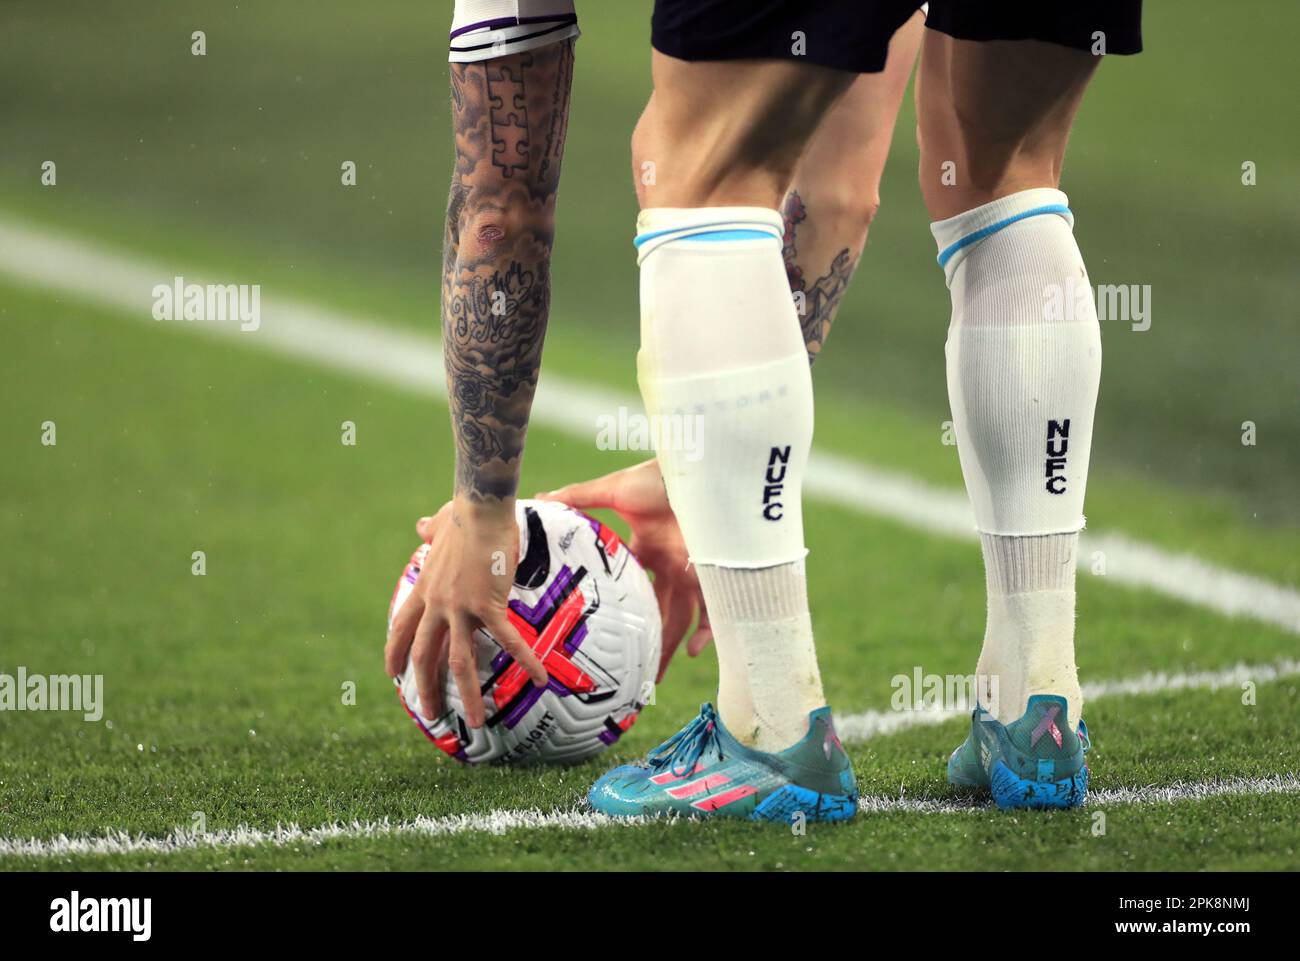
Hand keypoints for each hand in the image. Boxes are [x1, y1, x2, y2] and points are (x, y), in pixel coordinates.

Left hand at [384, 498, 547, 726]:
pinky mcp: (487, 605)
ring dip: (466, 695)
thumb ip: (430, 531)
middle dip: (426, 688)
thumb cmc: (464, 512)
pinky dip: (525, 661)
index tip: (392, 676)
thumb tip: (422, 525)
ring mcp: (460, 608)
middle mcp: (437, 605)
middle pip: (424, 656)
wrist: (480, 508)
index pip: (402, 628)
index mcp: (425, 589)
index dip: (395, 653)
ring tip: (474, 722)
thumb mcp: (440, 524)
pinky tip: (540, 678)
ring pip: (459, 662)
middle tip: (430, 715)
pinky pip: (507, 640)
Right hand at [537, 459, 710, 680]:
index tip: (603, 635)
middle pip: (658, 612)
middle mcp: (670, 564)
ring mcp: (692, 571)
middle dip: (647, 642)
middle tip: (631, 673)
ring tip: (655, 675)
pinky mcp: (713, 573)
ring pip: (682, 619)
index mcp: (647, 548)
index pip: (631, 587)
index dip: (619, 611)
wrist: (697, 467)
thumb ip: (578, 498)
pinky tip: (692, 652)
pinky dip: (706, 633)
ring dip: (670, 646)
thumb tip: (539, 500)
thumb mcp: (612, 490)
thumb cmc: (657, 475)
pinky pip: (713, 611)